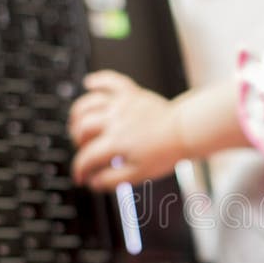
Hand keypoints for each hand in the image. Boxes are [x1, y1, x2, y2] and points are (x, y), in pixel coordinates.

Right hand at [68, 70, 184, 189]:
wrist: (185, 131)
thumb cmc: (165, 152)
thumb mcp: (139, 174)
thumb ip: (113, 180)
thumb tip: (93, 182)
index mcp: (116, 142)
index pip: (87, 157)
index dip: (79, 170)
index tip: (80, 177)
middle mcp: (115, 121)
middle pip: (83, 128)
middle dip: (78, 141)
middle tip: (84, 149)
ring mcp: (122, 104)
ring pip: (89, 103)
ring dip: (78, 114)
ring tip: (79, 123)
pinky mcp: (131, 92)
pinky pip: (110, 80)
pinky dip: (98, 80)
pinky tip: (89, 83)